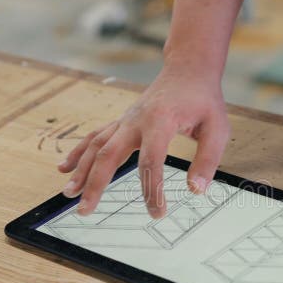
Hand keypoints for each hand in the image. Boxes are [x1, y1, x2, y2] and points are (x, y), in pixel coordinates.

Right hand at [57, 68, 229, 217]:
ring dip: (81, 170)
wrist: (188, 70)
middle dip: (95, 184)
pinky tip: (65, 168)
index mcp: (160, 121)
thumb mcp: (217, 128)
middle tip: (85, 211)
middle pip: (109, 154)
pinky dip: (79, 152)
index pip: (151, 161)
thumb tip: (196, 190)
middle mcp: (136, 120)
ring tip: (68, 193)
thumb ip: (207, 160)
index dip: (152, 189)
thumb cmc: (203, 100)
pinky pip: (96, 137)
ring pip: (97, 146)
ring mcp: (126, 120)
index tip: (157, 212)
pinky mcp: (122, 121)